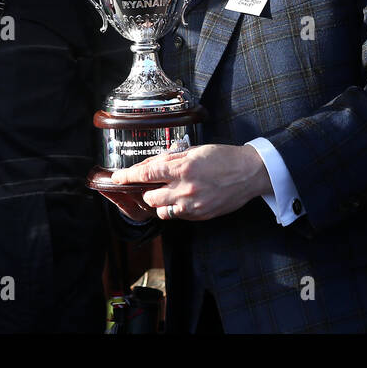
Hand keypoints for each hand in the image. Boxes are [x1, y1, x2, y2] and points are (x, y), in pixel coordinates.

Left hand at [111, 144, 270, 220]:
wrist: (249, 173)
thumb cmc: (223, 157)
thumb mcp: (194, 151)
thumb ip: (170, 158)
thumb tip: (148, 165)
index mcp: (182, 168)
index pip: (146, 174)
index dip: (127, 176)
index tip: (117, 177)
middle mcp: (185, 189)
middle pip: (150, 198)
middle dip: (147, 192)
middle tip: (152, 185)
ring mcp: (193, 205)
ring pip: (162, 211)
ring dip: (160, 203)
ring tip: (169, 193)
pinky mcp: (201, 216)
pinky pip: (179, 216)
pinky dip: (176, 209)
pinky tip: (184, 199)